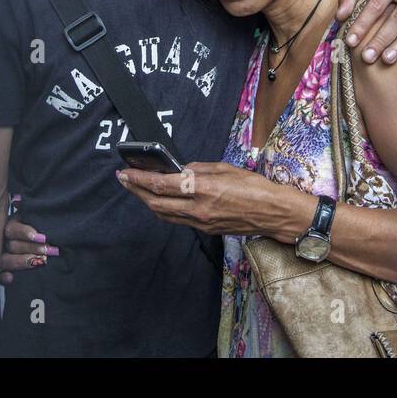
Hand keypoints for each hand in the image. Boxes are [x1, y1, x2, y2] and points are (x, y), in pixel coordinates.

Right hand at [0, 195, 57, 284]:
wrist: (43, 242)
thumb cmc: (39, 226)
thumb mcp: (34, 216)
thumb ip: (26, 209)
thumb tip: (17, 201)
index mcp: (11, 226)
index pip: (12, 229)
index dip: (25, 232)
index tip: (41, 237)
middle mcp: (3, 241)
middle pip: (12, 246)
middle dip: (31, 249)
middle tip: (49, 251)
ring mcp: (2, 256)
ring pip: (5, 260)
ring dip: (21, 262)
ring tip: (40, 262)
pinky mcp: (3, 271)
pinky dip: (4, 278)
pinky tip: (10, 279)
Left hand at [115, 162, 312, 240]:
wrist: (273, 213)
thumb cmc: (254, 187)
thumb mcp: (225, 168)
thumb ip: (198, 168)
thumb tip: (180, 169)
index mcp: (202, 188)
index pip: (161, 184)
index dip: (139, 179)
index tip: (126, 172)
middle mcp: (197, 208)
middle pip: (156, 202)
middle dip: (136, 191)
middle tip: (124, 180)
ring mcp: (200, 222)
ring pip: (163, 214)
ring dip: (147, 202)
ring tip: (137, 189)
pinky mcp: (205, 229)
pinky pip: (177, 220)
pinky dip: (163, 209)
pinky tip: (160, 201)